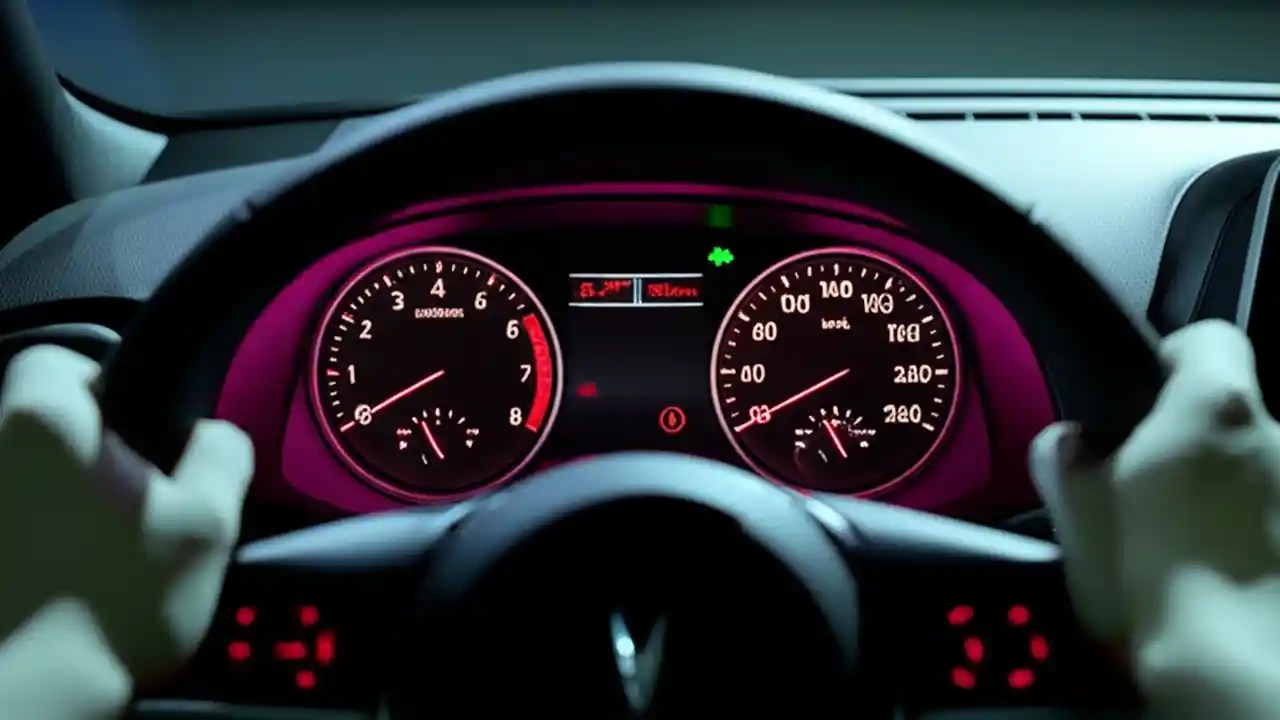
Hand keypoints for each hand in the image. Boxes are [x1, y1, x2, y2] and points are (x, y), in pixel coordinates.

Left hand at [0, 345, 252, 712]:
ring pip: (26, 481)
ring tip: (104, 548)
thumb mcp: (208, 521)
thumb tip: (217, 435)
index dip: (104, 384)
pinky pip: (16, 524)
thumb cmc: (118, 597)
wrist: (31, 696)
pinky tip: (70, 581)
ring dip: (61, 500)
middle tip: (136, 497)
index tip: (139, 431)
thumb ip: (223, 455)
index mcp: (43, 424)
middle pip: (40, 425)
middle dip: (87, 453)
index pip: (56, 359)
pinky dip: (39, 540)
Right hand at [1031, 320, 1279, 719]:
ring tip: (1196, 550)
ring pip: (1262, 474)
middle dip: (1198, 448)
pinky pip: (1277, 517)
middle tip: (1153, 497)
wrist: (1241, 679)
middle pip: (1235, 416)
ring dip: (1234, 496)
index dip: (1171, 362)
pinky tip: (1235, 578)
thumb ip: (1069, 463)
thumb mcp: (1081, 520)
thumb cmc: (1154, 585)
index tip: (1141, 405)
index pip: (1208, 338)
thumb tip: (1070, 443)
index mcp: (1216, 409)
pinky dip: (1262, 535)